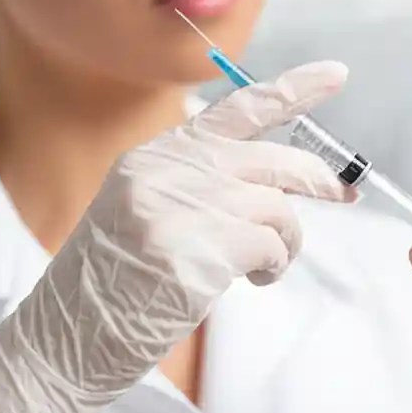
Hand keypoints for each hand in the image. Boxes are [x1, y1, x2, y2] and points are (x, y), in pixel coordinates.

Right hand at [0, 61, 356, 412]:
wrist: (69, 338)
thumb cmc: (113, 282)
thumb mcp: (143, 209)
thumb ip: (197, 182)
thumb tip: (275, 178)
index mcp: (154, 156)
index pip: (235, 108)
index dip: (293, 89)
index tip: (336, 73)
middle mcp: (167, 173)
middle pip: (271, 159)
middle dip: (316, 178)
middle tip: (343, 195)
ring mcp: (181, 213)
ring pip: (277, 208)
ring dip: (286, 241)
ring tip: (266, 265)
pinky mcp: (197, 256)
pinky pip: (269, 247)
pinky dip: (273, 266)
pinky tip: (253, 280)